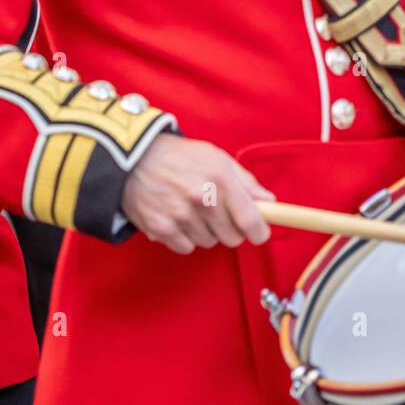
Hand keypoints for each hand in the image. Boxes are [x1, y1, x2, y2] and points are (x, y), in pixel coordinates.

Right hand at [122, 135, 274, 254]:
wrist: (135, 158)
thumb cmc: (180, 156)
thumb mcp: (217, 158)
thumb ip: (245, 181)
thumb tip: (268, 201)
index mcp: (220, 178)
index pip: (250, 219)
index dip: (259, 231)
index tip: (259, 233)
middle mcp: (201, 199)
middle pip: (232, 237)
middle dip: (231, 229)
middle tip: (219, 214)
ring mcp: (180, 216)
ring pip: (209, 242)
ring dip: (206, 231)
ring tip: (194, 210)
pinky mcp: (162, 229)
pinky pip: (187, 247)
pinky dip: (185, 237)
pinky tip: (179, 218)